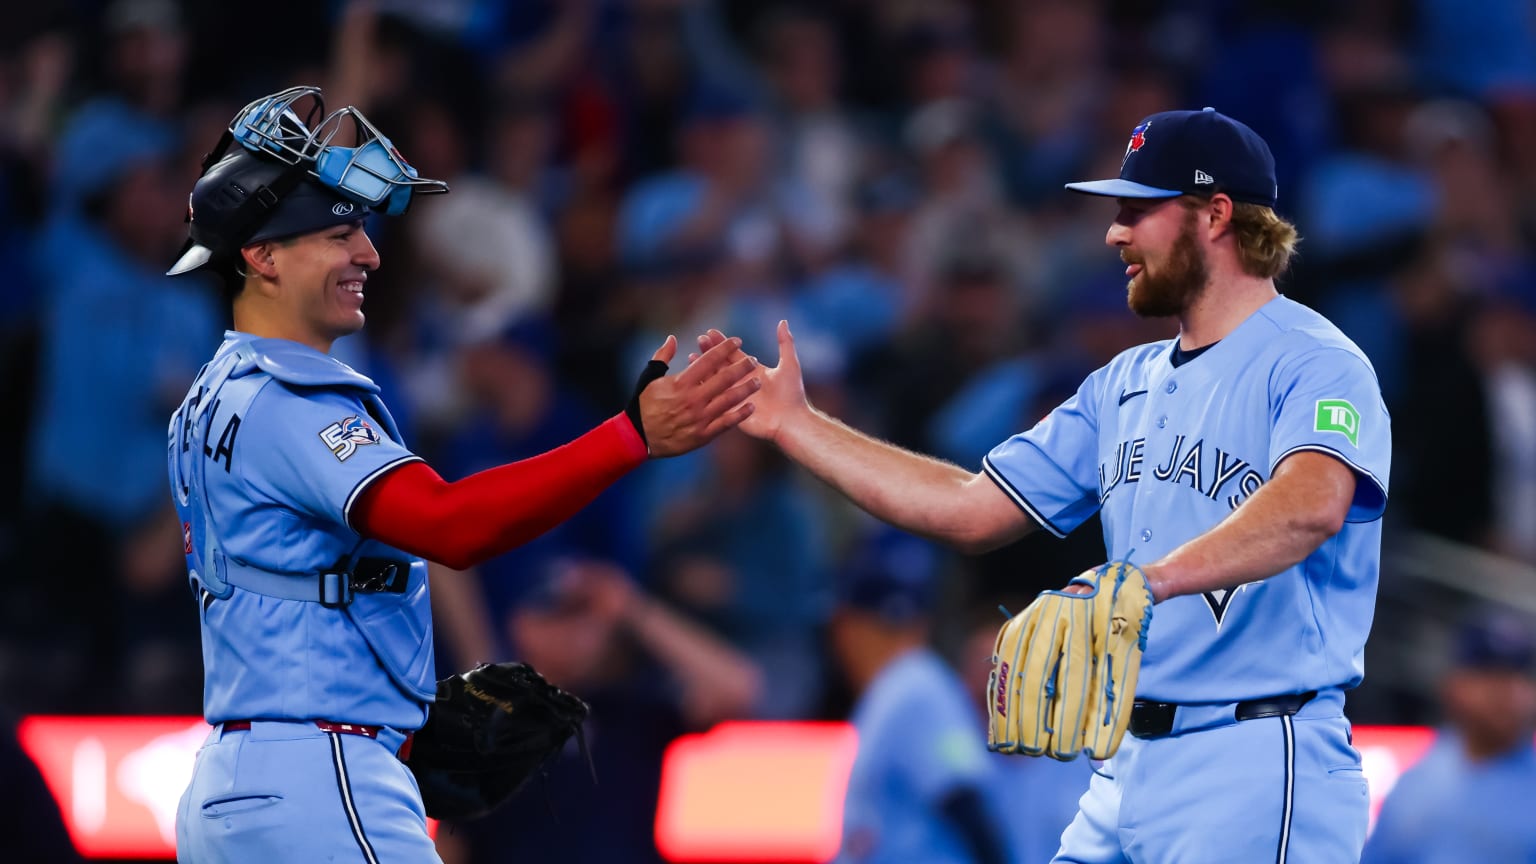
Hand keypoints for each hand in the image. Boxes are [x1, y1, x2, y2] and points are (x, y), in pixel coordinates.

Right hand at [637, 334, 758, 456]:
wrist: (640, 437)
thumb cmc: (644, 405)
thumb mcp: (649, 377)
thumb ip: (662, 356)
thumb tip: (672, 338)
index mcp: (681, 382)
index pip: (709, 360)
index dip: (725, 348)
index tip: (737, 341)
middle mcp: (693, 398)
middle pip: (724, 378)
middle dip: (742, 367)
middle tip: (754, 360)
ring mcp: (700, 417)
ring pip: (729, 400)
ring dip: (746, 389)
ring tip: (758, 382)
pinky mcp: (703, 434)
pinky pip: (726, 423)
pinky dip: (740, 415)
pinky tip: (751, 407)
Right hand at [696, 320, 807, 444]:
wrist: (792, 421)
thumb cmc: (792, 394)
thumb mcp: (789, 365)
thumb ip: (785, 343)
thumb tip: (783, 321)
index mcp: (752, 370)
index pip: (732, 354)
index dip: (721, 343)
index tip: (709, 332)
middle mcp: (741, 382)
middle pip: (721, 364)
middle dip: (710, 351)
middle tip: (699, 339)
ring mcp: (735, 396)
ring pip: (715, 380)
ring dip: (704, 368)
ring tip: (691, 356)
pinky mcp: (731, 410)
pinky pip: (715, 398)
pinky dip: (705, 389)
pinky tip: (695, 381)